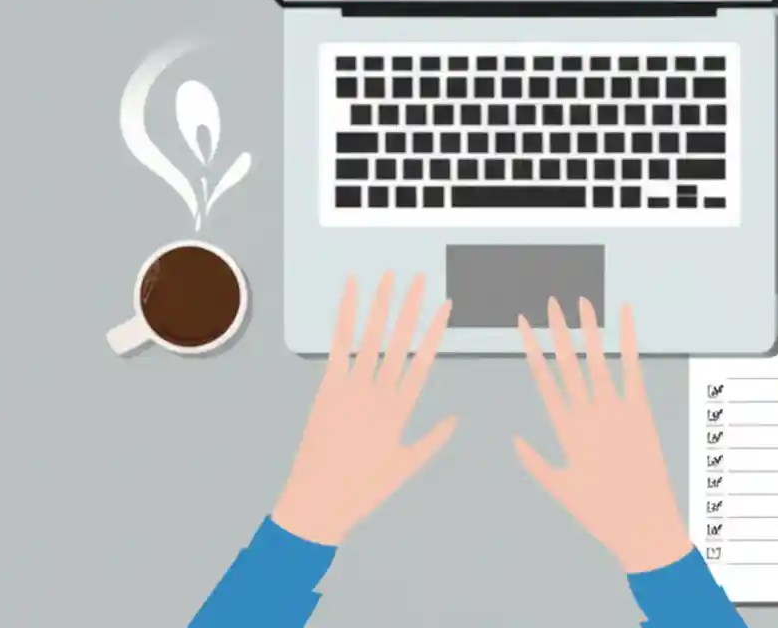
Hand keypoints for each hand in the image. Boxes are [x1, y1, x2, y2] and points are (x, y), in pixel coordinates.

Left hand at [272, 273, 454, 545]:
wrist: (320, 501)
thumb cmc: (364, 489)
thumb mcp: (406, 465)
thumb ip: (433, 439)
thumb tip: (457, 418)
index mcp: (400, 411)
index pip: (423, 361)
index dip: (435, 331)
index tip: (446, 306)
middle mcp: (378, 394)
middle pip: (399, 341)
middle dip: (410, 306)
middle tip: (420, 278)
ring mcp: (351, 389)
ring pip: (371, 337)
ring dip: (380, 304)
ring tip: (389, 276)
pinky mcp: (327, 388)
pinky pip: (339, 345)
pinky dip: (345, 317)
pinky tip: (350, 294)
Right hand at [515, 298, 691, 573]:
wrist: (643, 526)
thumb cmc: (601, 512)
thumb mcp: (561, 489)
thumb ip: (535, 463)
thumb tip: (513, 440)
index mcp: (567, 432)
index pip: (544, 381)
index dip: (533, 350)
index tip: (523, 326)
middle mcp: (589, 416)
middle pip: (568, 365)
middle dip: (557, 332)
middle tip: (548, 302)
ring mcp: (618, 412)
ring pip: (598, 361)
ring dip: (589, 330)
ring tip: (581, 302)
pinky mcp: (643, 413)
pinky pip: (633, 369)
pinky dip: (628, 341)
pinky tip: (625, 316)